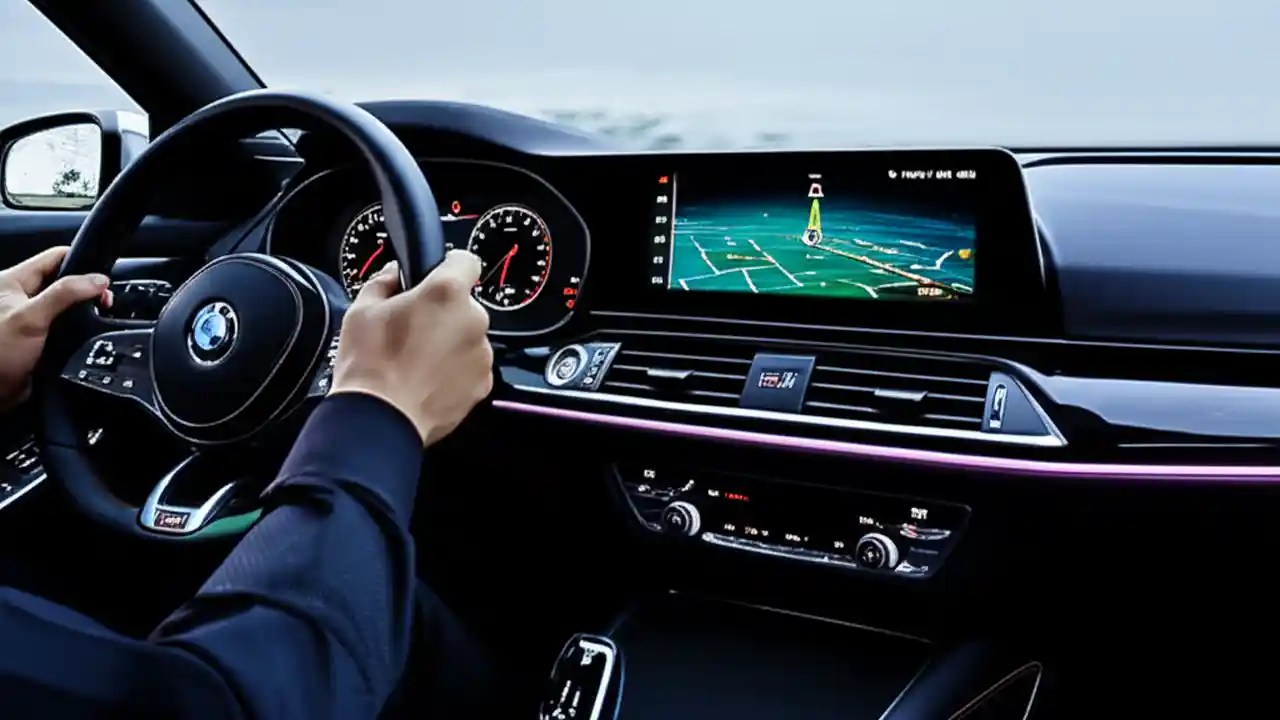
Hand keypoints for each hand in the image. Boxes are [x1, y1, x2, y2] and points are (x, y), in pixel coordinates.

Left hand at [0, 247, 111, 411]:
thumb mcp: (31, 317)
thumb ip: (65, 294)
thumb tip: (98, 280)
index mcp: (14, 281)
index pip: (55, 258)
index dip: (81, 261)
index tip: (102, 278)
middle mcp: (23, 297)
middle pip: (65, 281)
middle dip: (88, 289)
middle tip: (104, 302)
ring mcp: (33, 319)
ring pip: (69, 306)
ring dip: (86, 312)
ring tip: (100, 317)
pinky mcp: (41, 340)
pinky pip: (68, 328)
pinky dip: (81, 330)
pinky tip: (89, 335)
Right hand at [331, 251, 492, 445]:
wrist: (381, 418)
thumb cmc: (370, 363)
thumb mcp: (362, 309)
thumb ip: (384, 281)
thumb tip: (394, 272)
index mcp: (447, 292)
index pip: (466, 261)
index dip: (449, 266)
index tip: (436, 276)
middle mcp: (473, 319)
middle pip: (465, 304)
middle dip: (443, 312)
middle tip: (414, 328)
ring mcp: (482, 353)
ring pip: (469, 336)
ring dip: (451, 342)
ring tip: (418, 360)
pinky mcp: (483, 383)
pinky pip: (471, 366)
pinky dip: (455, 369)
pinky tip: (428, 379)